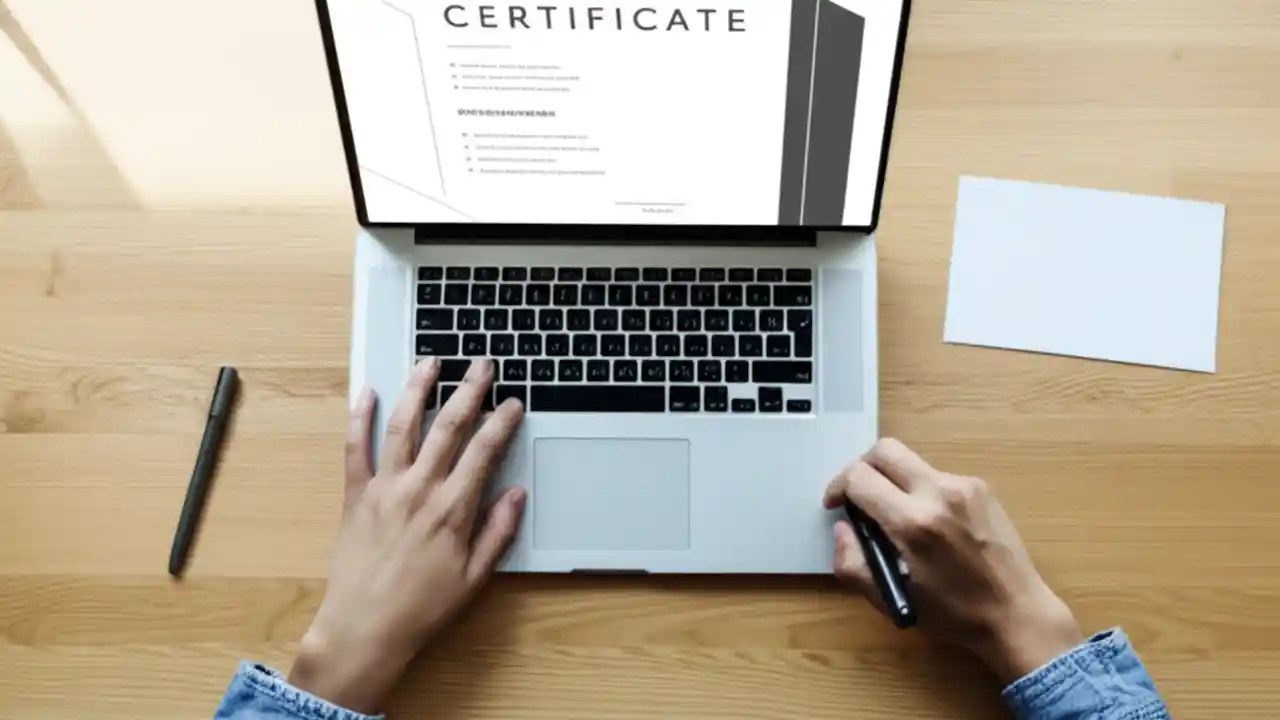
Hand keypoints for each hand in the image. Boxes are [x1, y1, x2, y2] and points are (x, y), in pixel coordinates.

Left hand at [288, 358, 526, 713]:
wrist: (364, 627)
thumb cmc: (422, 607)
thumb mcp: (475, 577)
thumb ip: (498, 531)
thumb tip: (517, 495)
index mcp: (453, 509)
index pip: (484, 451)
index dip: (502, 421)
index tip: (514, 402)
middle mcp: (419, 489)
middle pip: (448, 426)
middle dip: (469, 390)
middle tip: (482, 365)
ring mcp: (384, 488)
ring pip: (403, 425)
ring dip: (418, 389)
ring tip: (431, 362)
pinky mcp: (355, 495)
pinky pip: (355, 448)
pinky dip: (359, 417)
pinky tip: (367, 392)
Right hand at [824, 439, 1082, 683]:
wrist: (1016, 612)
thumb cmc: (952, 613)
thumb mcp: (890, 597)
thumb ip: (852, 562)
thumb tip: (843, 527)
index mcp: (913, 523)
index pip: (859, 477)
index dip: (838, 487)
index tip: (836, 506)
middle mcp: (939, 492)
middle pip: (884, 450)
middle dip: (861, 468)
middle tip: (858, 496)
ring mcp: (964, 485)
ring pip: (911, 462)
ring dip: (893, 482)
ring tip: (897, 518)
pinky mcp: (981, 488)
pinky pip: (937, 476)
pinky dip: (921, 491)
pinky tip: (930, 524)